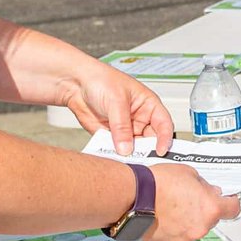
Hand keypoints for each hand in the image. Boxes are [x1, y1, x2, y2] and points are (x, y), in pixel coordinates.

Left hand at [60, 60, 175, 156]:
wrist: (76, 83)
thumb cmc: (101, 79)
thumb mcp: (116, 100)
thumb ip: (121, 126)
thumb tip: (126, 148)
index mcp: (149, 105)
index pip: (164, 124)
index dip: (165, 138)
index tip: (160, 151)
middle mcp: (140, 119)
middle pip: (151, 140)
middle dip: (148, 151)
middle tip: (143, 161)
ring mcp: (125, 129)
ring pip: (134, 148)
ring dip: (130, 156)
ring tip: (126, 161)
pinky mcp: (111, 136)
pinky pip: (116, 150)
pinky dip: (115, 156)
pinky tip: (112, 158)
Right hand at [145, 161, 239, 240]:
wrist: (133, 198)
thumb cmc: (158, 184)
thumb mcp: (189, 173)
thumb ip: (205, 186)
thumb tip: (211, 191)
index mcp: (211, 209)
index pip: (233, 209)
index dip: (230, 202)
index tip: (227, 199)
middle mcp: (201, 227)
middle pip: (211, 219)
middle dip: (204, 209)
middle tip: (189, 198)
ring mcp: (185, 239)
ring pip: (194, 228)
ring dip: (188, 220)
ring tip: (172, 207)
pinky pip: (178, 236)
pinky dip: (175, 229)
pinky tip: (164, 217)